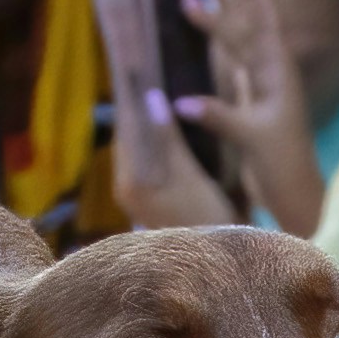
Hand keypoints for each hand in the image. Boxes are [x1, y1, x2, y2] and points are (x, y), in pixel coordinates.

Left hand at [104, 76, 241, 230]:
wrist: (214, 266)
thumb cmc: (206, 219)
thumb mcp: (190, 175)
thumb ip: (168, 138)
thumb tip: (151, 97)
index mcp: (129, 180)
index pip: (124, 128)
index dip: (132, 100)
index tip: (140, 71)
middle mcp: (125, 187)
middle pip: (129, 139)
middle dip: (140, 111)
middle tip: (154, 78)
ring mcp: (136, 197)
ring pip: (139, 151)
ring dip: (149, 127)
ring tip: (163, 97)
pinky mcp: (150, 202)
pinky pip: (148, 164)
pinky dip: (157, 145)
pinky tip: (171, 132)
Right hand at [199, 0, 328, 226]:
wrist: (297, 195)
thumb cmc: (282, 166)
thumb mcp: (252, 138)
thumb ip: (219, 115)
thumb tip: (179, 101)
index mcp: (277, 76)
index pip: (260, 28)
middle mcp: (273, 76)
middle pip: (248, 30)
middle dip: (231, 3)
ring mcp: (265, 90)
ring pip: (241, 47)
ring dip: (225, 23)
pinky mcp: (255, 106)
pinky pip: (237, 69)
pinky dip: (224, 53)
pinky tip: (215, 44)